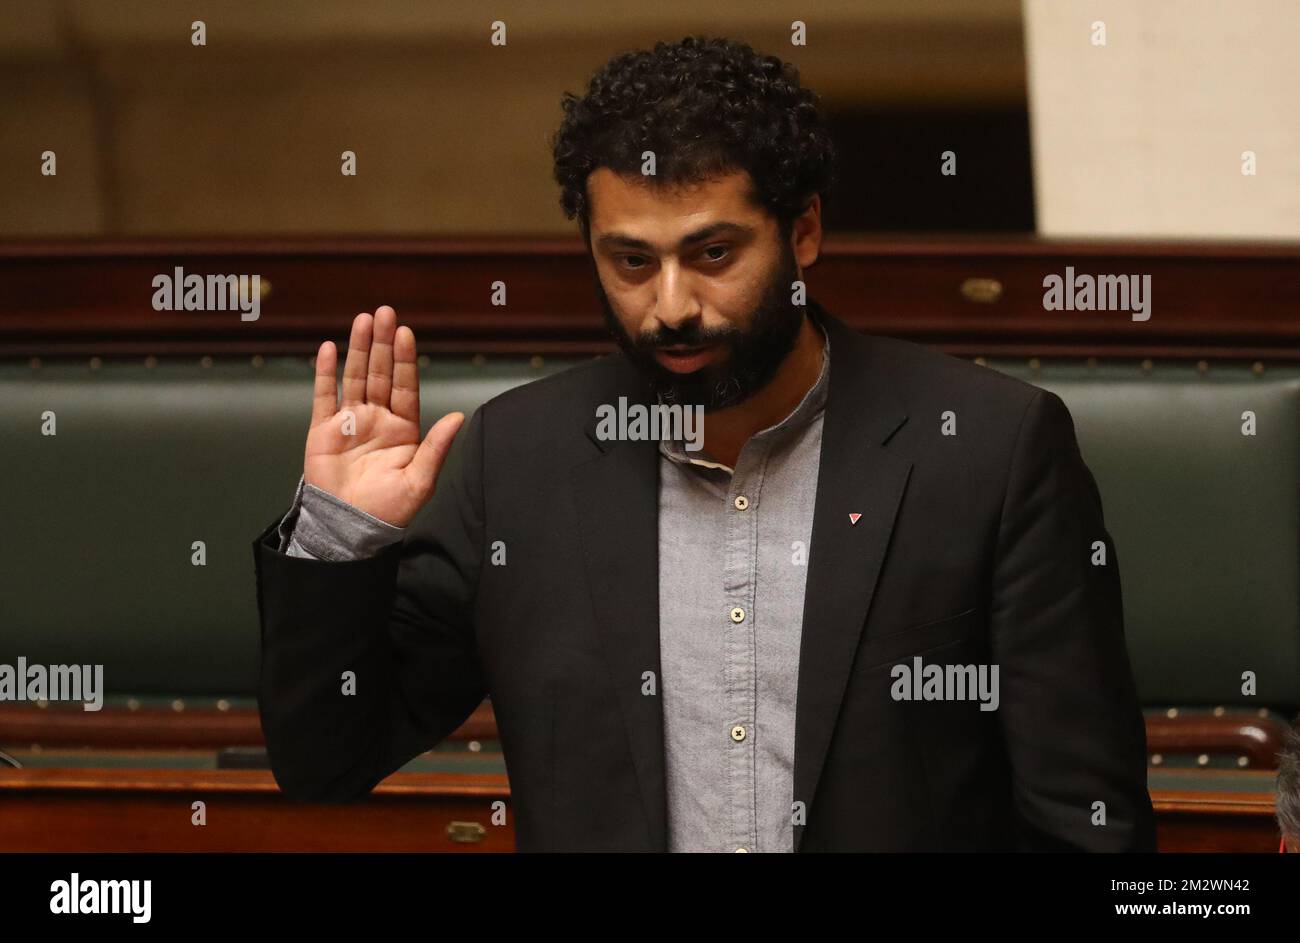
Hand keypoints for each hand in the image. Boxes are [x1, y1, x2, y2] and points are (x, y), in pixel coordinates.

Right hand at [303, 306, 463, 527]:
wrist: (349, 528)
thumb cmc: (388, 509)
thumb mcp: (420, 481)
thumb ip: (437, 447)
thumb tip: (458, 416)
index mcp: (403, 428)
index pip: (406, 386)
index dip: (406, 360)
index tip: (406, 334)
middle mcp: (377, 419)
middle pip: (381, 373)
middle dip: (384, 343)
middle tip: (386, 312)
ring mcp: (350, 422)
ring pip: (355, 377)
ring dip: (359, 349)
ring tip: (363, 320)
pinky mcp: (323, 430)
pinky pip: (323, 395)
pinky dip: (324, 372)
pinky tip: (327, 349)